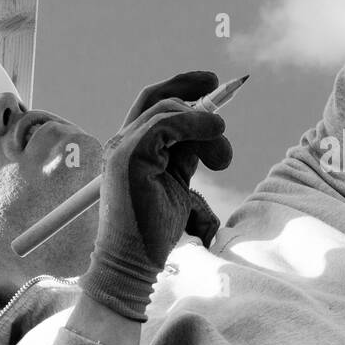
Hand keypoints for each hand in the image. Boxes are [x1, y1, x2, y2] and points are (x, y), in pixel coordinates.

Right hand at [79, 71, 232, 321]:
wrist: (133, 262)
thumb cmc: (154, 230)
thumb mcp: (178, 182)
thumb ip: (187, 154)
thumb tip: (210, 131)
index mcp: (131, 147)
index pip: (152, 103)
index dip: (181, 85)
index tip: (212, 82)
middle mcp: (121, 142)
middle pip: (158, 99)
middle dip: (195, 90)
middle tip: (223, 88)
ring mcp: (122, 147)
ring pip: (169, 111)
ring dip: (206, 125)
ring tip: (222, 159)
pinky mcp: (129, 155)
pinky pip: (168, 123)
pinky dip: (197, 126)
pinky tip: (215, 144)